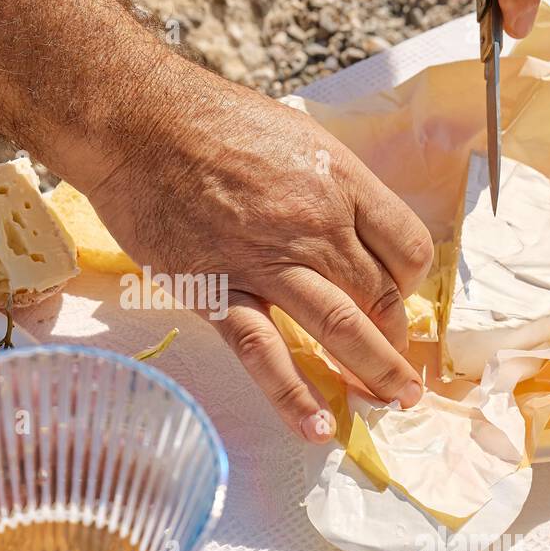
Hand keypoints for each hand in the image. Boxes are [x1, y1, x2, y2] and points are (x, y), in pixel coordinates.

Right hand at [86, 65, 432, 442]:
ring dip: (373, 374)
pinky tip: (315, 427)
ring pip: (340, 329)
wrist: (138, 125)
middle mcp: (315, 225)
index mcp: (341, 182)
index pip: (408, 248)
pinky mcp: (219, 292)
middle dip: (399, 342)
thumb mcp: (297, 137)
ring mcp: (266, 262)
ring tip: (390, 404)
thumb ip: (332, 187)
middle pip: (381, 296)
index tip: (397, 300)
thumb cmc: (212, 122)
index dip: (411, 284)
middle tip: (402, 372)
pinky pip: (265, 353)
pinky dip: (293, 395)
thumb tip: (355, 233)